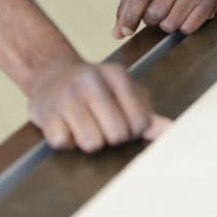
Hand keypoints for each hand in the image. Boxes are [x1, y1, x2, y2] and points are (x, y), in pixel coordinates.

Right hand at [28, 57, 170, 151]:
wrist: (51, 73)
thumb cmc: (94, 88)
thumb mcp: (123, 93)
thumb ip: (147, 114)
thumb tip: (172, 131)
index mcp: (116, 76)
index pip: (139, 122)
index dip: (133, 131)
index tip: (123, 124)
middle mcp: (91, 82)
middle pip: (116, 134)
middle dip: (111, 138)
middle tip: (102, 127)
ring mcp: (66, 97)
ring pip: (91, 143)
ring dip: (88, 141)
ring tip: (83, 126)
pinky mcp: (44, 113)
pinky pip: (63, 143)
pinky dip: (66, 141)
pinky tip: (65, 125)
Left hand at [113, 0, 216, 37]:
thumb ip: (127, 4)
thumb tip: (117, 32)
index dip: (130, 16)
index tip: (126, 31)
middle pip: (155, 12)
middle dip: (152, 19)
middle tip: (157, 13)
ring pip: (171, 23)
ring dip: (167, 25)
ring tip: (172, 12)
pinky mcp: (210, 0)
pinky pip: (188, 28)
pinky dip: (183, 27)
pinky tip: (186, 14)